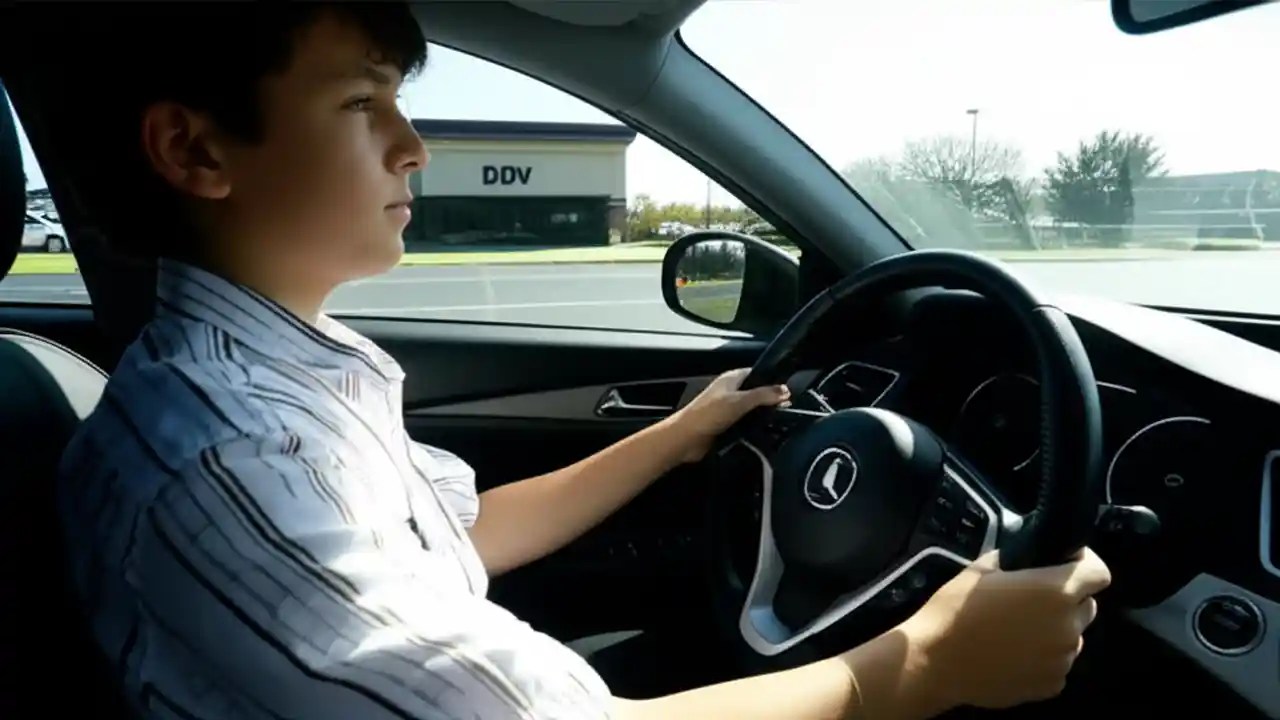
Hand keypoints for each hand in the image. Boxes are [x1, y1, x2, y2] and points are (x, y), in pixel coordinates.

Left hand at [667, 368, 790, 462]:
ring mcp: (727, 409)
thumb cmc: (707, 415)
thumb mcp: (739, 401)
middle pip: (756, 393)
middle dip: (769, 400)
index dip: (772, 380)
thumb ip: (763, 395)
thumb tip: (785, 390)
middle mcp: (730, 392)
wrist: (686, 439)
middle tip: (786, 408)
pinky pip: (745, 424)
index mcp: (731, 379)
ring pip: (751, 410)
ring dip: (761, 416)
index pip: (757, 373)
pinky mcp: (726, 425)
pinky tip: (763, 432)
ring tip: (778, 421)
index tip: (788, 390)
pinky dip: (753, 427)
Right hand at [898, 547, 1111, 712]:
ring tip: (1017, 630)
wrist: (934, 661)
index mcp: (1056, 591)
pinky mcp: (1052, 685)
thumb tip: (1030, 559)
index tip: (1063, 564)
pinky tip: (1013, 653)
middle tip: (1031, 599)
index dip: (1084, 564)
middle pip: (1087, 605)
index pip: (1100, 572)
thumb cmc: (954, 609)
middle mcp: (1068, 626)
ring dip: (1054, 629)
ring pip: (1072, 636)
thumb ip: (1016, 560)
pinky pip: (1058, 663)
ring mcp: (1063, 660)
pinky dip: (1043, 657)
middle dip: (1067, 599)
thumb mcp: (981, 569)